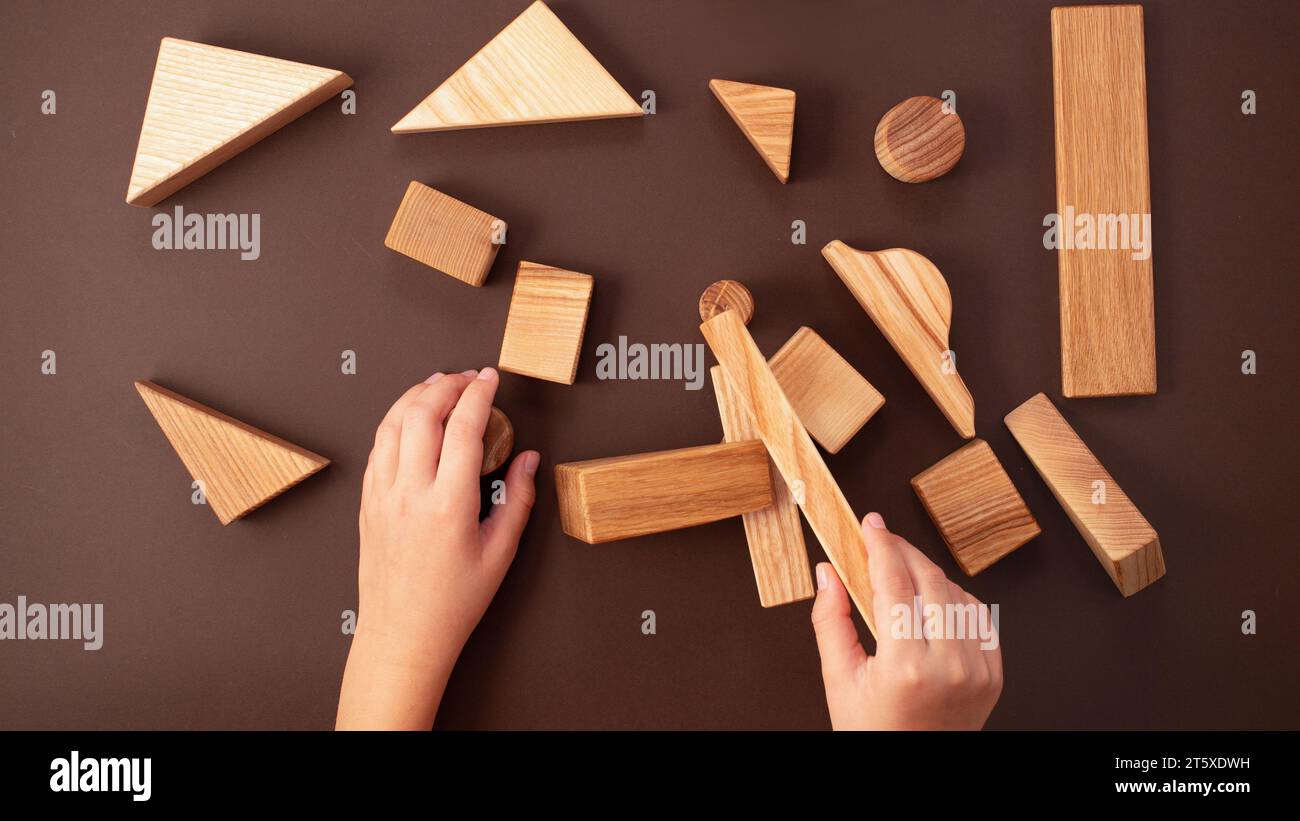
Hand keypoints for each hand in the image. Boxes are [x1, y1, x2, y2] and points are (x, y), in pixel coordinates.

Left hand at [336, 368, 538, 729]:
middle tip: (467, 377)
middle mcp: (410, 495)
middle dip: (446, 384)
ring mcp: (383, 497)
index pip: (463, 428)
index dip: (478, 394)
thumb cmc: (451, 603)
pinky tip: (409, 418)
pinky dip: (394, 422)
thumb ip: (517, 500)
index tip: (490, 378)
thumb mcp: (499, 554)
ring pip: (391, 424)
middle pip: (421, 413)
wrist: (403, 635)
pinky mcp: (367, 504)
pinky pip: (377, 448)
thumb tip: (527, 460)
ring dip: (415, 396)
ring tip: (437, 386)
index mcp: (448, 506)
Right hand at [811, 512, 1002, 729]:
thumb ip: (830, 621)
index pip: (893, 584)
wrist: (914, 773)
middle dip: (903, 552)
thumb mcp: (838, 680)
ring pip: (957, 594)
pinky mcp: (993, 675)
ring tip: (903, 575)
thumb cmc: (873, 732)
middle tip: (882, 539)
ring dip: (929, 574)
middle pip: (929, 580)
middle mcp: (948, 666)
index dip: (880, 546)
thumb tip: (828, 572)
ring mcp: (977, 670)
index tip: (871, 523)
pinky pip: (980, 617)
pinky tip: (933, 601)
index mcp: (905, 666)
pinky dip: (956, 600)